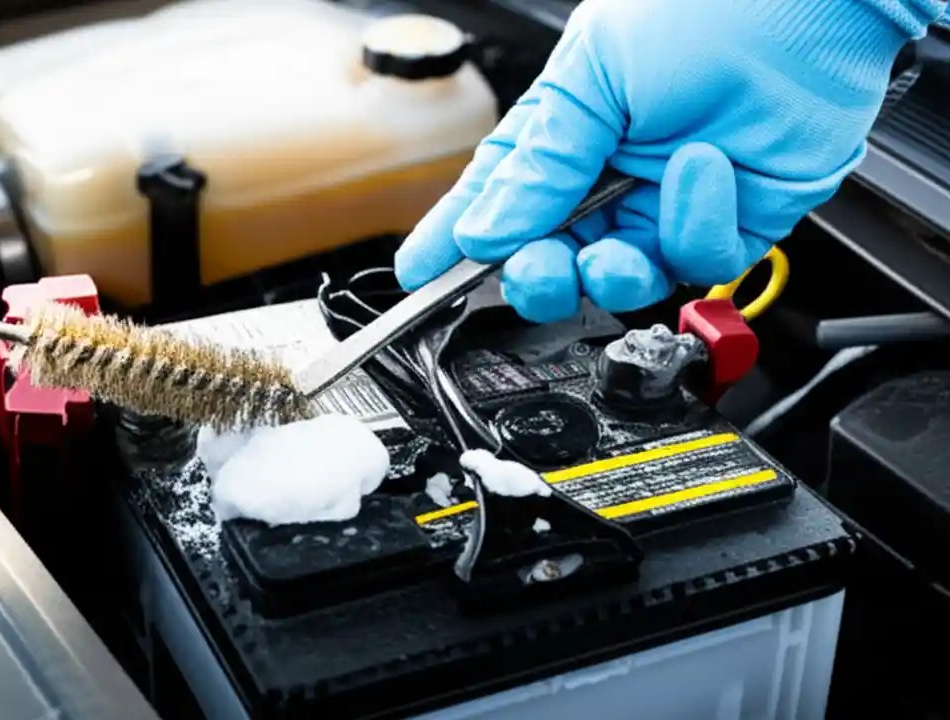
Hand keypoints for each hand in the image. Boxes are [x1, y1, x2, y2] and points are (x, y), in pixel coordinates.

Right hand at [396, 0, 944, 322]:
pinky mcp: (727, 217)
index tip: (422, 279)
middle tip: (535, 272)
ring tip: (613, 250)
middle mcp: (607, 173)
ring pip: (618, 279)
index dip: (455, 243)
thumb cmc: (699, 5)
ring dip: (609, 277)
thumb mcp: (591, 77)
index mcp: (560, 133)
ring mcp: (664, 200)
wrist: (814, 0)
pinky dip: (695, 225)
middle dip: (536, 279)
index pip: (494, 200)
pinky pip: (696, 256)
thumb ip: (541, 163)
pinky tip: (703, 170)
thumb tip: (486, 231)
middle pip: (550, 258)